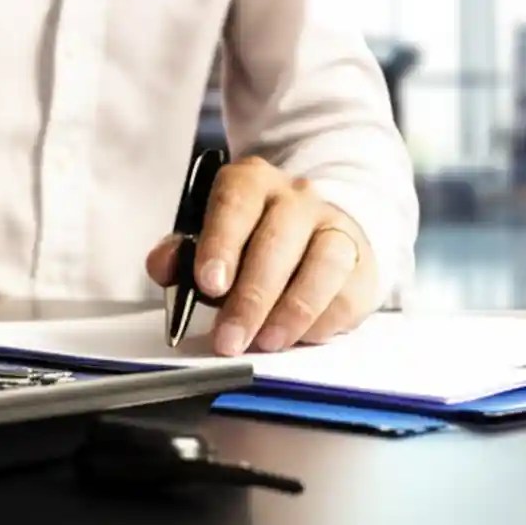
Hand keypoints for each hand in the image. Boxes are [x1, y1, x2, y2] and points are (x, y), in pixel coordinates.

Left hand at [146, 157, 377, 356]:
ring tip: (267, 342)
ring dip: (292, 310)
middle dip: (251, 297)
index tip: (209, 284)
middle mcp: (297, 198)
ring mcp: (334, 227)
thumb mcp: (208, 241)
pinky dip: (321, 321)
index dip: (222, 243)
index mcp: (251, 183)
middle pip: (277, 240)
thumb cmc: (251, 242)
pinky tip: (298, 336)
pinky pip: (347, 294)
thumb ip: (181, 253)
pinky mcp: (361, 264)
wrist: (314, 234)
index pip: (236, 202)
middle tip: (230, 338)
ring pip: (323, 263)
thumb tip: (164, 266)